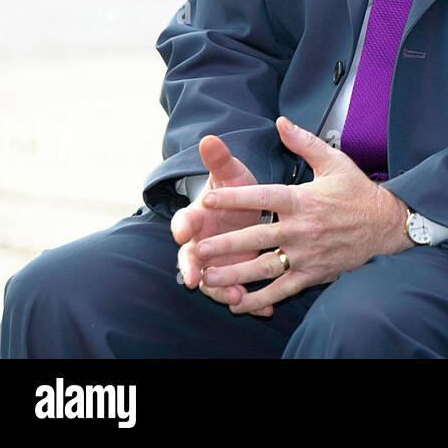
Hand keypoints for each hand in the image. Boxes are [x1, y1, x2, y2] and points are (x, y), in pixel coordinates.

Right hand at [171, 135, 269, 315]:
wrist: (250, 207)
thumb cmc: (237, 189)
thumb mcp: (232, 173)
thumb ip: (220, 160)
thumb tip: (209, 138)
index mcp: (198, 216)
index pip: (183, 221)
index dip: (182, 227)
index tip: (184, 233)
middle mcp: (201, 242)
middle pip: (190, 259)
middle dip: (192, 269)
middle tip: (195, 280)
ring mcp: (216, 261)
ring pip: (212, 280)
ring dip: (221, 290)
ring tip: (235, 298)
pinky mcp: (234, 274)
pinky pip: (238, 290)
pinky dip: (251, 301)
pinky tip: (265, 309)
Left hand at [193, 116, 411, 315]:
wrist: (386, 224)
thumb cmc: (357, 191)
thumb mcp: (334, 162)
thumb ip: (304, 142)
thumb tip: (281, 122)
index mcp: (304, 199)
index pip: (264, 197)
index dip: (235, 198)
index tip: (209, 198)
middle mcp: (303, 228)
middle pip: (257, 237)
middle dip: (224, 244)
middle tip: (197, 248)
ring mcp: (308, 254)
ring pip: (265, 267)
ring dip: (234, 274)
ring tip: (207, 276)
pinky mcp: (314, 273)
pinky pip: (282, 289)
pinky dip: (259, 299)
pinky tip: (237, 303)